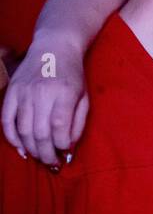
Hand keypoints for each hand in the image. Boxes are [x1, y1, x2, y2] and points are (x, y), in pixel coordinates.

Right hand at [1, 35, 87, 166]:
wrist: (53, 48)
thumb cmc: (73, 75)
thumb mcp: (84, 96)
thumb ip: (78, 122)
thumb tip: (69, 148)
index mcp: (63, 92)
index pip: (59, 126)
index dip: (62, 144)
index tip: (67, 153)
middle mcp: (41, 93)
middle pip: (39, 132)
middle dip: (46, 154)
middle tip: (53, 165)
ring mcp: (23, 92)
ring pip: (22, 130)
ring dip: (31, 149)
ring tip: (41, 159)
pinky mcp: (11, 92)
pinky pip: (6, 120)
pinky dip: (12, 138)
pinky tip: (22, 150)